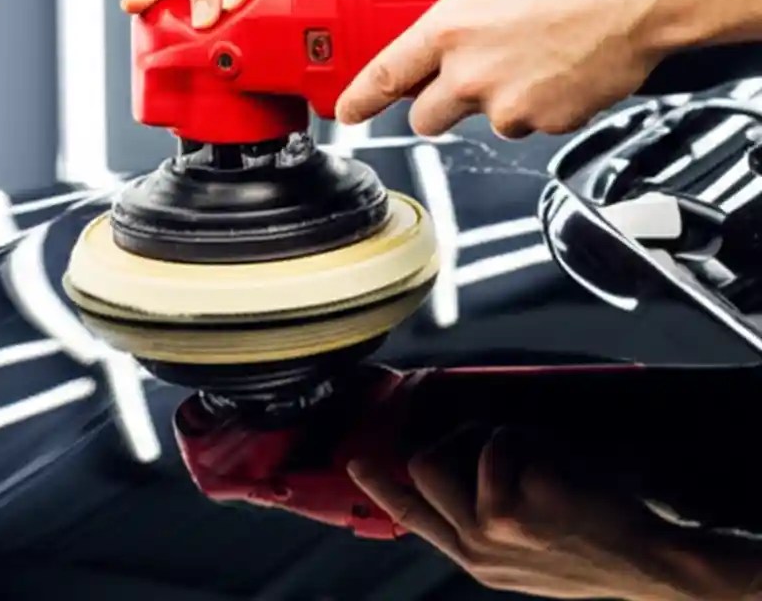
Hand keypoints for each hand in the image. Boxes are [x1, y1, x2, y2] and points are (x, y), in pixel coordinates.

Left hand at [336, 0, 693, 138]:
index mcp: (451, 30)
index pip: (384, 78)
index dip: (359, 101)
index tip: (348, 112)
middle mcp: (475, 75)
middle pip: (426, 118)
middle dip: (432, 104)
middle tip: (454, 79)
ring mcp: (513, 104)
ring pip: (483, 119)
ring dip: (492, 100)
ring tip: (524, 59)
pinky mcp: (550, 121)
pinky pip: (530, 122)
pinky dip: (537, 104)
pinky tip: (555, 67)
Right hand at [348, 427, 761, 600]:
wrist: (650, 566)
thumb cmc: (593, 555)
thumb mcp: (524, 559)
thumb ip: (482, 527)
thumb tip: (453, 480)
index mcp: (474, 559)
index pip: (410, 516)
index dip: (377, 484)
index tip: (355, 460)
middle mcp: (477, 543)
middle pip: (425, 466)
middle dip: (454, 441)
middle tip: (491, 444)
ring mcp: (497, 522)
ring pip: (467, 445)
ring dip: (502, 439)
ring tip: (542, 464)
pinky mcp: (522, 498)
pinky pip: (510, 440)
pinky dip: (535, 441)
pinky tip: (565, 470)